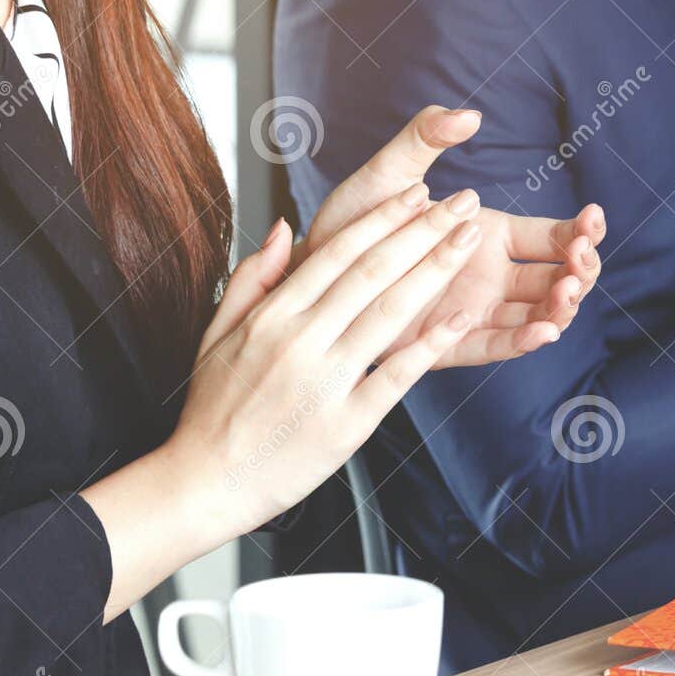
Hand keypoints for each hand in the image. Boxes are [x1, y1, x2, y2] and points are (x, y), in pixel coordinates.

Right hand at [164, 184, 487, 533]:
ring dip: (435, 270)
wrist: (205, 483)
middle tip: (461, 203)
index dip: (383, 218)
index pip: (337, 252)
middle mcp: (300, 341)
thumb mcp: (216, 334)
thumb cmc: (215, 410)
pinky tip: (461, 318)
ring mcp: (325, 381)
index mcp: (272, 316)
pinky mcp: (347, 423)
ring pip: (389, 313)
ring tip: (468, 240)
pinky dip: (430, 345)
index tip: (417, 192)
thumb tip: (282, 227)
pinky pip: (396, 376)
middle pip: (372, 272)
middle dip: (422, 231)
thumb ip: (251, 278)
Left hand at [299, 105, 606, 366]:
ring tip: (564, 292)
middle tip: (580, 258)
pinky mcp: (449, 344)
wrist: (309, 275)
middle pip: (558, 279)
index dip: (581, 230)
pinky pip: (496, 347)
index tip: (592, 217)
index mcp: (489, 235)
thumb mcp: (386, 174)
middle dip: (581, 270)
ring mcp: (474, 312)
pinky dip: (523, 341)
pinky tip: (542, 330)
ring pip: (537, 316)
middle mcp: (490, 276)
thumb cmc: (349, 224)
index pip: (552, 237)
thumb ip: (424, 138)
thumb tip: (468, 114)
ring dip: (560, 307)